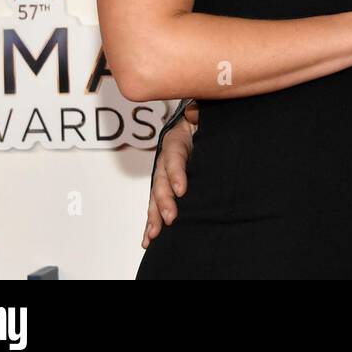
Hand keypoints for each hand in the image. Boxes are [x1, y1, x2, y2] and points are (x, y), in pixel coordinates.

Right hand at [141, 101, 197, 247]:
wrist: (199, 124)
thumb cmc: (203, 120)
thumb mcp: (203, 114)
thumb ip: (199, 113)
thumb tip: (194, 112)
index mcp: (175, 141)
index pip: (173, 158)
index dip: (176, 174)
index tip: (182, 190)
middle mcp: (165, 159)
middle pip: (160, 181)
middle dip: (163, 201)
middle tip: (171, 218)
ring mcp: (164, 175)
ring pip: (155, 196)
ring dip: (154, 216)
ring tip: (153, 234)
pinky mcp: (167, 187)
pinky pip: (157, 205)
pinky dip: (152, 222)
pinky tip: (148, 239)